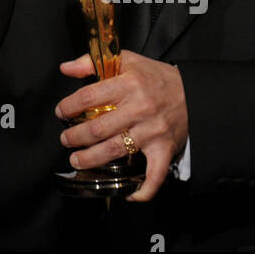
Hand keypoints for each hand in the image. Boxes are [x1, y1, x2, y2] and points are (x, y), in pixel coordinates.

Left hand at [54, 50, 188, 201]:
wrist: (193, 93)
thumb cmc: (156, 77)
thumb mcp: (126, 60)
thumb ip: (92, 62)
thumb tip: (66, 68)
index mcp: (129, 83)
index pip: (89, 97)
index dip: (69, 106)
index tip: (61, 112)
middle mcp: (139, 108)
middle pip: (97, 128)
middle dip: (75, 137)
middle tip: (65, 140)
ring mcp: (152, 131)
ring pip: (115, 150)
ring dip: (91, 159)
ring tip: (77, 160)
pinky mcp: (164, 149)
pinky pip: (154, 175)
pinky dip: (142, 189)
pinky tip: (127, 193)